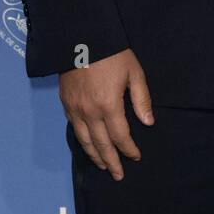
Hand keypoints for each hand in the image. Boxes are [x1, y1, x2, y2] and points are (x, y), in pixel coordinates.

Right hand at [60, 48, 152, 179]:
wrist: (81, 38)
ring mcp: (75, 109)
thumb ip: (141, 99)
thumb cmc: (112, 54)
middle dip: (111, 161)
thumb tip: (148, 122)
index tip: (136, 157)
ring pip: (84, 140)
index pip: (120, 136)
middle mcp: (90, 112)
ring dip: (94, 155)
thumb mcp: (134, 73)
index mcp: (109, 106)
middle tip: (118, 175)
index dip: (129, 149)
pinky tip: (87, 145)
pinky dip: (81, 141)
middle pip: (101, 144)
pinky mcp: (65, 103)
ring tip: (103, 165)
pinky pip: (73, 128)